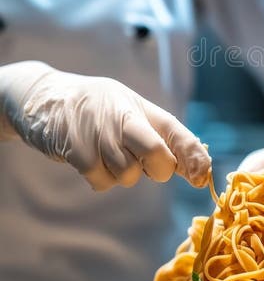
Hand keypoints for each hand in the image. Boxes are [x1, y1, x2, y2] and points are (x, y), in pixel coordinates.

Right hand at [0, 62, 210, 191]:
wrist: (43, 98)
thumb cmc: (95, 109)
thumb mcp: (128, 110)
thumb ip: (159, 136)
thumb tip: (196, 166)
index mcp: (141, 107)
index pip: (176, 130)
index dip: (194, 155)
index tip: (203, 175)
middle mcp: (124, 117)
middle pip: (158, 155)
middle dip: (157, 170)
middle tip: (142, 163)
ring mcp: (101, 133)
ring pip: (129, 175)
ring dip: (121, 173)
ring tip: (105, 152)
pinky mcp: (78, 150)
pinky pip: (102, 182)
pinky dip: (99, 178)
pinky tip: (89, 158)